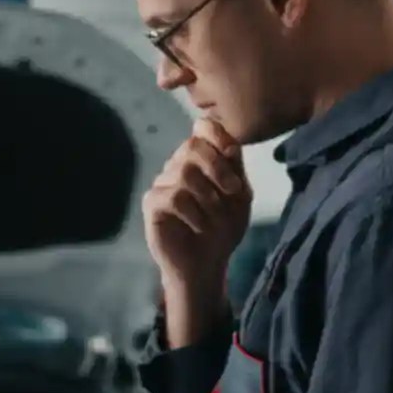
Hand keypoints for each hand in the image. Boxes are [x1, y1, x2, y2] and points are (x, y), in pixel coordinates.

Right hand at [143, 118, 252, 291]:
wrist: (206, 264)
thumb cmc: (223, 230)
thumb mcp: (240, 197)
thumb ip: (235, 169)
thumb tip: (230, 144)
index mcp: (201, 160)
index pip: (202, 128)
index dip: (217, 133)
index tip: (233, 153)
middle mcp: (178, 166)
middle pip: (192, 146)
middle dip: (217, 168)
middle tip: (233, 191)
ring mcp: (162, 184)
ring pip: (184, 173)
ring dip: (208, 197)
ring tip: (215, 217)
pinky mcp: (152, 204)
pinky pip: (173, 197)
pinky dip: (193, 213)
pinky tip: (198, 226)